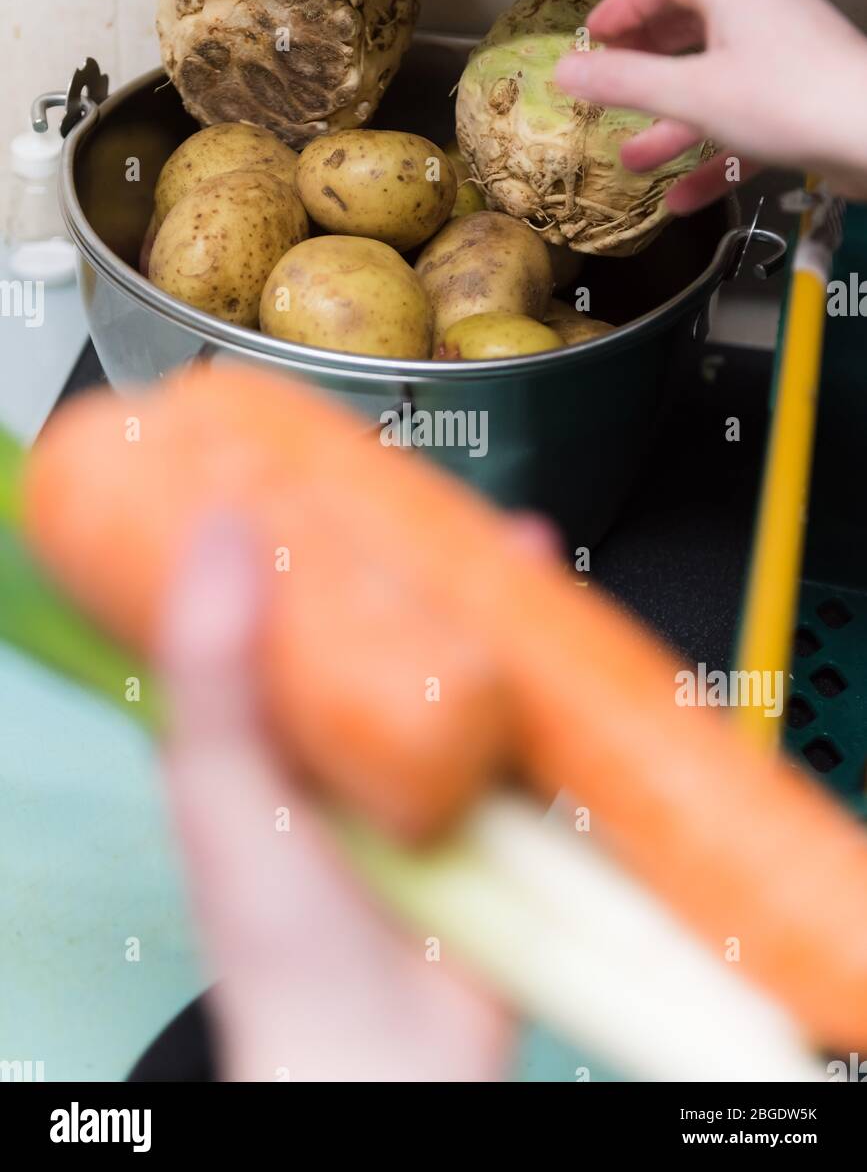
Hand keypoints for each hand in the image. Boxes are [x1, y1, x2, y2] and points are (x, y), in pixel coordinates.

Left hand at [157, 511, 554, 1081]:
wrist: (382, 1059)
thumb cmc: (277, 944)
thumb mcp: (218, 784)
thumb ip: (212, 662)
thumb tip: (219, 532)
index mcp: (264, 733)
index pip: (282, 612)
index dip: (305, 546)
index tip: (326, 481)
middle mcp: (347, 746)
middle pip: (386, 626)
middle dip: (418, 565)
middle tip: (437, 506)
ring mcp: (423, 774)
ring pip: (463, 663)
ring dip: (492, 604)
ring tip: (512, 546)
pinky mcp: (493, 808)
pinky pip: (526, 722)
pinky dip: (549, 674)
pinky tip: (562, 629)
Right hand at [555, 0, 866, 210]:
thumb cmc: (791, 101)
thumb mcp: (691, 93)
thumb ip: (624, 82)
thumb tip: (564, 70)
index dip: (626, 1)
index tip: (594, 35)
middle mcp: (762, 16)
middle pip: (690, 27)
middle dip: (645, 63)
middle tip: (610, 86)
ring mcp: (785, 60)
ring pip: (714, 84)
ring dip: (671, 122)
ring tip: (633, 160)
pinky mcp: (801, 105)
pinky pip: (743, 125)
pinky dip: (710, 157)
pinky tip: (682, 200)